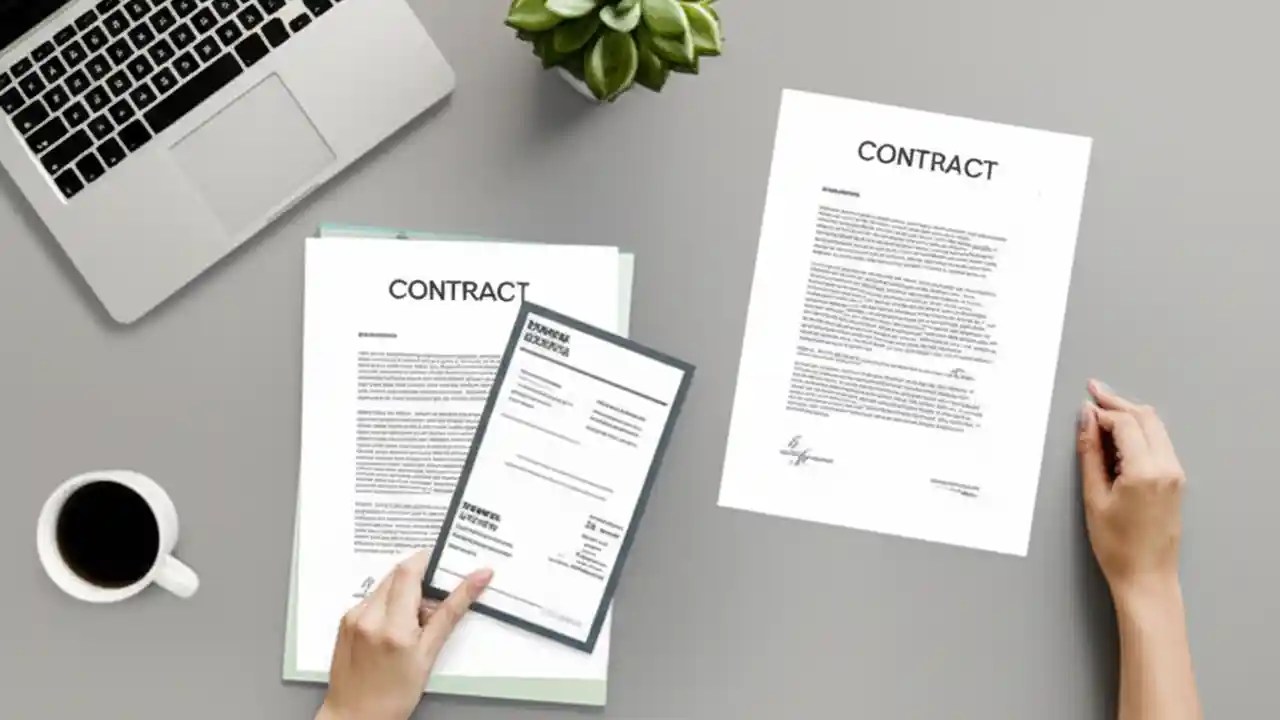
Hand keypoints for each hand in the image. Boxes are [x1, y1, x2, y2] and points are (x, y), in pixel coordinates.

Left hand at [318, 551, 492, 719]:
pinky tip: (394, 628)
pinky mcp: (345, 621)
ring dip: (403, 592)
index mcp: (393, 626)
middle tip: (435, 598)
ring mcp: (353, 617)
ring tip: (414, 621)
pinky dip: (388, 604)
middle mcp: (368, 616)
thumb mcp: (429, 655)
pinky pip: (371, 599)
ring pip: (384, 586)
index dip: (428, 560)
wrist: (355, 716)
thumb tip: (477, 579)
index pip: (409, 572)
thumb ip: (452, 612)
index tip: (445, 562)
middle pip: (397, 575)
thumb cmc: (395, 695)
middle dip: (419, 579)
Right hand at [1077, 379, 1185, 600]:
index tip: (1083, 408)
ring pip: (1156, 427)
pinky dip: (1139, 432)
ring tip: (1102, 414)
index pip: (1126, 423)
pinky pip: (1160, 443)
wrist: (1146, 577)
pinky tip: (1118, 438)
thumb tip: (1086, 418)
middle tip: (1093, 392)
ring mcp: (1176, 473)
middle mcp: (1167, 467)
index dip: (1102, 411)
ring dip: (1130, 416)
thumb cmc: (1115, 545)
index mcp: (1146, 471)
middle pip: (1146, 417)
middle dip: (1118, 403)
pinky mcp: (1176, 480)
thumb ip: (1090, 452)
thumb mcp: (1094, 497)